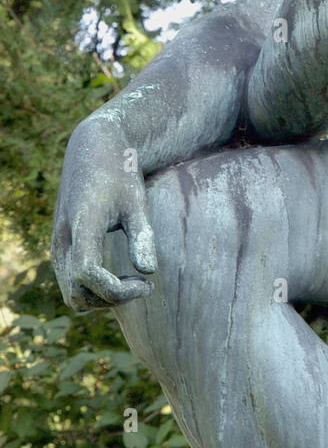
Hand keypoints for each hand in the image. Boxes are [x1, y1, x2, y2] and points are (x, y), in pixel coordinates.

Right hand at [51, 114, 156, 309]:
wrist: (91, 148)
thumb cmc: (119, 172)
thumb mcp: (137, 199)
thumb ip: (142, 235)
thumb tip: (149, 271)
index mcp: (82, 223)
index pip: (87, 272)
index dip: (116, 289)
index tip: (147, 283)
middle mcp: (62, 239)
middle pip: (77, 293)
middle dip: (112, 299)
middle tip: (144, 285)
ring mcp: (58, 245)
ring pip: (72, 294)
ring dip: (102, 298)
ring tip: (134, 282)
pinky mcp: (61, 248)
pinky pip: (71, 284)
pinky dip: (94, 291)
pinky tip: (120, 276)